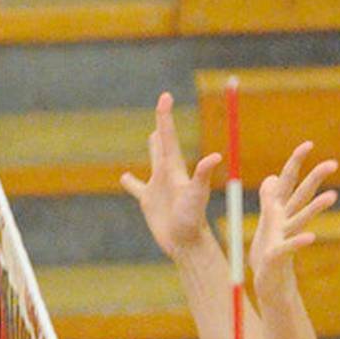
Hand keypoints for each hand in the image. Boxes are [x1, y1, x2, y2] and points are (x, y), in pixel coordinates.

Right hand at [119, 91, 221, 261]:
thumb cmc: (192, 220)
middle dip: (162, 124)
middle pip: (163, 144)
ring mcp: (158, 188)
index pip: (169, 138)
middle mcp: (167, 174)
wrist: (186, 242)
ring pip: (154, 161)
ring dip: (153, 148)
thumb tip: (215, 157)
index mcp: (175, 169)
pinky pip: (137, 189)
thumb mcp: (196, 196)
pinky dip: (130, 183)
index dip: (165, 118)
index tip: (165, 96)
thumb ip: (203, 175)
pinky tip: (124, 177)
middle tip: (162, 104)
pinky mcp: (150, 202)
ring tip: (151, 135)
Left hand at [249, 140, 337, 296]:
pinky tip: (312, 238)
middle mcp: (286, 222)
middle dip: (315, 179)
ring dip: (316, 208)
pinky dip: (299, 242)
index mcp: (280, 212)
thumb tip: (271, 177)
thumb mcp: (266, 222)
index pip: (287, 182)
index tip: (309, 143)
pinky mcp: (278, 255)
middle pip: (301, 197)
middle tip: (333, 163)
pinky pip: (290, 247)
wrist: (267, 282)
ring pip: (301, 219)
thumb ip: (269, 200)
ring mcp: (284, 238)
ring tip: (332, 197)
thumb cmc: (267, 253)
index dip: (296, 163)